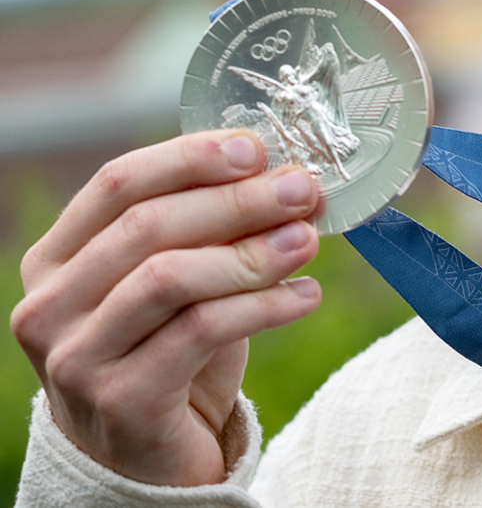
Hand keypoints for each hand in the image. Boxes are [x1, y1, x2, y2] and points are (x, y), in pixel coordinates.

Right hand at [9, 130, 322, 485]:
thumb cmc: (168, 348)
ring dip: (252, 252)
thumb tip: (284, 176)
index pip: (118, 184)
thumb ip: (211, 229)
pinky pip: (200, 332)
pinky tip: (305, 295)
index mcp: (57, 257)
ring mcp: (76, 356)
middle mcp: (50, 304)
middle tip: (302, 191)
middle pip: (147, 226)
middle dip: (237, 201)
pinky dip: (263, 306)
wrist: (148, 455)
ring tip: (308, 241)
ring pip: (170, 278)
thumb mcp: (180, 279)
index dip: (189, 158)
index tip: (257, 148)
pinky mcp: (120, 400)